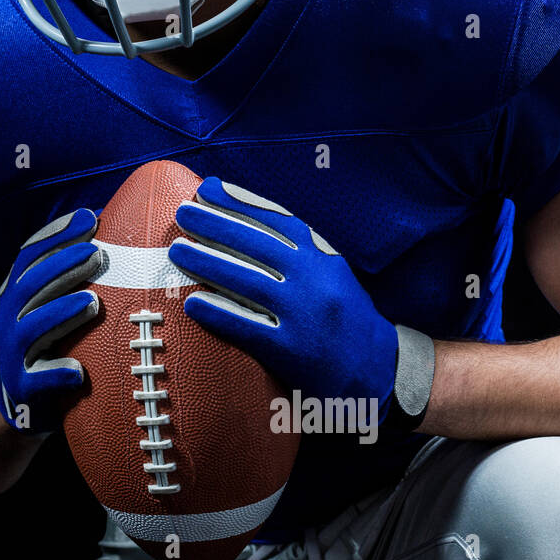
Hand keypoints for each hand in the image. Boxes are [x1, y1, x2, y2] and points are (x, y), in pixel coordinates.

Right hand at [0, 208, 103, 432]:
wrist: (18, 399)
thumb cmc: (48, 344)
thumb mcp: (51, 305)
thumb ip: (70, 274)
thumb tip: (106, 225)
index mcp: (16, 295)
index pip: (31, 257)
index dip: (57, 236)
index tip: (89, 219)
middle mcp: (8, 320)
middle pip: (31, 287)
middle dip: (64, 267)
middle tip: (98, 254)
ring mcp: (13, 355)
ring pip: (32, 330)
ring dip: (61, 313)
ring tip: (92, 301)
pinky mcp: (23, 389)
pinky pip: (38, 381)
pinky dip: (56, 374)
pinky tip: (78, 370)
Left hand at [167, 178, 398, 411]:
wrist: (381, 370)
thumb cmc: (347, 320)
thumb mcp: (333, 275)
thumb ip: (300, 254)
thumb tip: (249, 226)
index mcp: (324, 259)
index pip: (277, 221)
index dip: (240, 202)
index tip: (209, 188)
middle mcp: (314, 281)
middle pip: (256, 245)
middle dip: (215, 225)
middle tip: (183, 213)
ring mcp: (303, 315)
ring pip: (248, 281)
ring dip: (208, 262)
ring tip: (178, 250)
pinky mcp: (292, 350)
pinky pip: (247, 327)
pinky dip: (218, 313)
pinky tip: (192, 303)